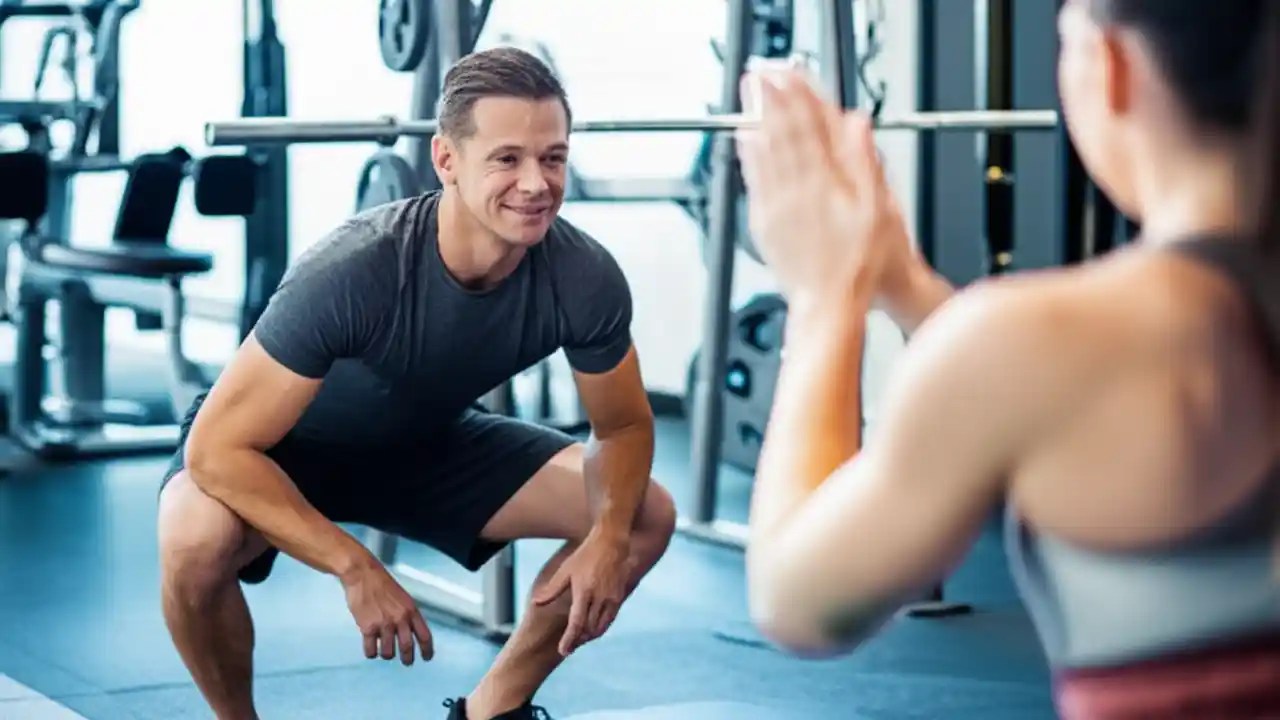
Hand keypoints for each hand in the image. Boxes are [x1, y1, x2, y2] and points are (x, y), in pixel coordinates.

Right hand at [340, 560, 433, 665]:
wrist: (363, 574)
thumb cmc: (382, 584)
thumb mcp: (403, 598)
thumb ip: (407, 615)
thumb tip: (409, 633)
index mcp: (411, 610)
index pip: (425, 636)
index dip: (427, 650)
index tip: (427, 658)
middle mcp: (400, 619)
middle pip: (408, 647)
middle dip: (408, 659)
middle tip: (407, 663)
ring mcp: (384, 624)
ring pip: (388, 653)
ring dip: (386, 655)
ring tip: (384, 651)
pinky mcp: (368, 628)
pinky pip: (371, 650)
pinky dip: (371, 653)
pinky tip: (371, 649)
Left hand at [532, 534, 631, 655]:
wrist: (611, 542)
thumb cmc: (585, 554)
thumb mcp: (566, 570)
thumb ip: (552, 589)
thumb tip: (536, 603)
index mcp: (584, 591)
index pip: (576, 623)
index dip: (569, 639)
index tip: (563, 651)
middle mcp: (600, 597)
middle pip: (589, 629)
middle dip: (578, 640)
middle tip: (568, 646)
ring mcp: (612, 598)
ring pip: (601, 627)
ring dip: (590, 636)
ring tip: (579, 639)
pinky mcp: (620, 597)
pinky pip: (610, 619)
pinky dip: (601, 628)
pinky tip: (592, 628)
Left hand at [736, 69, 918, 310]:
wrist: (828, 305)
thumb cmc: (859, 265)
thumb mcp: (879, 212)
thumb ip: (867, 165)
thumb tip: (858, 126)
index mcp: (823, 187)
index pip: (808, 131)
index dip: (798, 99)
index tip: (791, 76)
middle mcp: (794, 195)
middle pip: (780, 137)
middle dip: (770, 103)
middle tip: (761, 76)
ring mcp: (774, 210)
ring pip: (762, 156)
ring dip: (755, 122)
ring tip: (747, 98)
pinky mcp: (763, 226)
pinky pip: (752, 182)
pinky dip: (748, 156)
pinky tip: (744, 142)